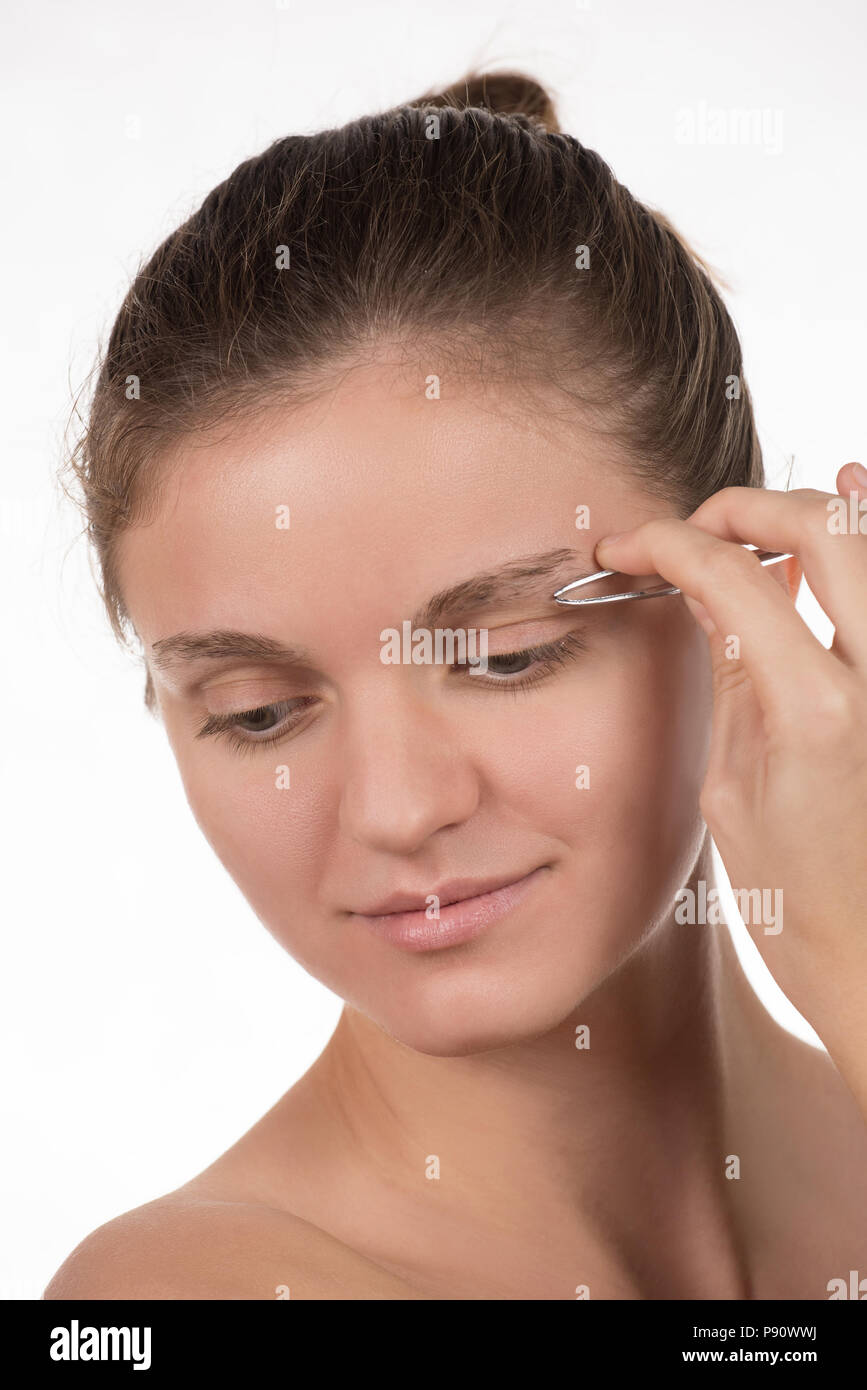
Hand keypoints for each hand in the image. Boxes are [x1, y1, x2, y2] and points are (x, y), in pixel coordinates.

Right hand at [595, 463, 866, 1114]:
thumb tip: (714, 603)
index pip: (733, 577)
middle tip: (695, 531)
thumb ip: (735, 683)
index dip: (667, 544)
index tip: (628, 549)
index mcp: (817, 713)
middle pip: (821, 524)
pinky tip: (856, 494)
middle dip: (744, 506)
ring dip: (816, 511)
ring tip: (759, 518)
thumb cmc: (806, 910)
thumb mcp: (735, 795)